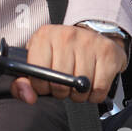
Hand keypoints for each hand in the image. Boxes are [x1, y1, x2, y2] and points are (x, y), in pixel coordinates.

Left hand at [10, 24, 127, 104]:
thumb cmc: (61, 51)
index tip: (46, 85)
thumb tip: (27, 96)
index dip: (41, 87)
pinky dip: (95, 95)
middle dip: (61, 92)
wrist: (92, 33)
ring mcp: (89, 42)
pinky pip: (99, 89)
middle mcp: (66, 35)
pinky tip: (92, 83)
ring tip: (78, 84)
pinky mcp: (108, 52)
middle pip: (61, 83)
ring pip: (81, 88)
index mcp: (44, 36)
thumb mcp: (37, 60)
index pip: (38, 73)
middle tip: (64, 85)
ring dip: (79, 95)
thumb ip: (23, 81)